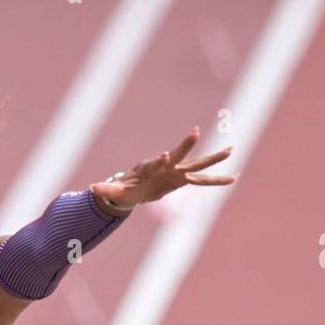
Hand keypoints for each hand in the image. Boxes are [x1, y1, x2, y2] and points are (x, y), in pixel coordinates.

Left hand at [91, 128, 235, 210]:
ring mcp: (177, 171)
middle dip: (187, 145)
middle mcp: (167, 166)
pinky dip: (218, 180)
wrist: (135, 187)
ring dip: (213, 158)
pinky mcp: (184, 179)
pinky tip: (234, 177)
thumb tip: (91, 188)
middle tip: (195, 132)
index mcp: (150, 168)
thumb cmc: (125, 188)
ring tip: (232, 149)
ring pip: (198, 165)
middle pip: (180, 155)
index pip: (156, 163)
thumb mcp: (115, 191)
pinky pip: (203, 180)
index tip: (164, 155)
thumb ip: (105, 189)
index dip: (160, 161)